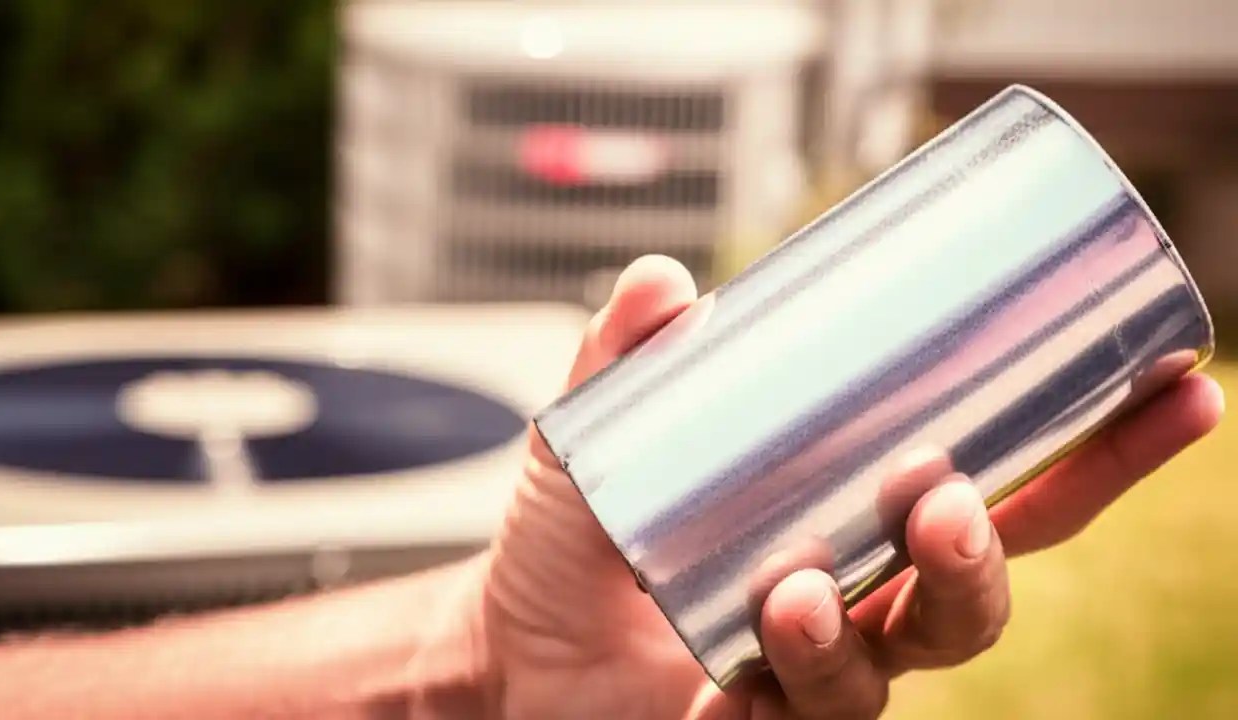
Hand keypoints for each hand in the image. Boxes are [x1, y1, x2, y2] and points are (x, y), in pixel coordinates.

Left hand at [479, 255, 1223, 718]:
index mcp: (861, 519)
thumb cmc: (577, 547)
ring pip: (905, 661)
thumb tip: (662, 279)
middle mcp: (865, 599)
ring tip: (827, 582)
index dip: (1097, 448)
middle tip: (946, 506)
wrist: (511, 651)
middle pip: (983, 584)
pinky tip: (760, 649)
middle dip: (1001, 546)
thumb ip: (624, 362)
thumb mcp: (598, 441)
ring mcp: (821, 671)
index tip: (1174, 388)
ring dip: (884, 622)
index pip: (1008, 485)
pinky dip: (789, 685)